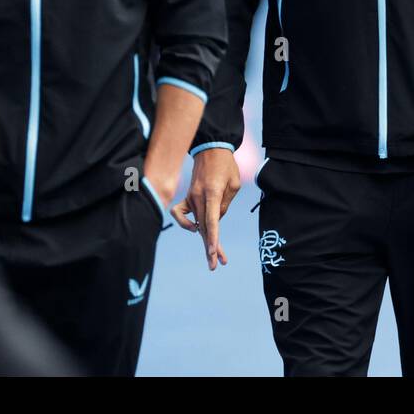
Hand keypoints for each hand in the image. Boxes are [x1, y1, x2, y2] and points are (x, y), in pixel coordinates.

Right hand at [174, 148, 240, 269]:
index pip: (211, 221)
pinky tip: (193, 229)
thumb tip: (215, 220)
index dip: (212, 238)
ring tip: (216, 254)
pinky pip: (179, 214)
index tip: (213, 253)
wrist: (211, 149)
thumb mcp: (234, 184)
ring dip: (205, 240)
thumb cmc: (227, 166)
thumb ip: (224, 205)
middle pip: (203, 227)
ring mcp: (191, 197)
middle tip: (216, 265)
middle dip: (211, 247)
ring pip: (197, 224)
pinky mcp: (187, 197)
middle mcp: (199, 197)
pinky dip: (184, 223)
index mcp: (212, 193)